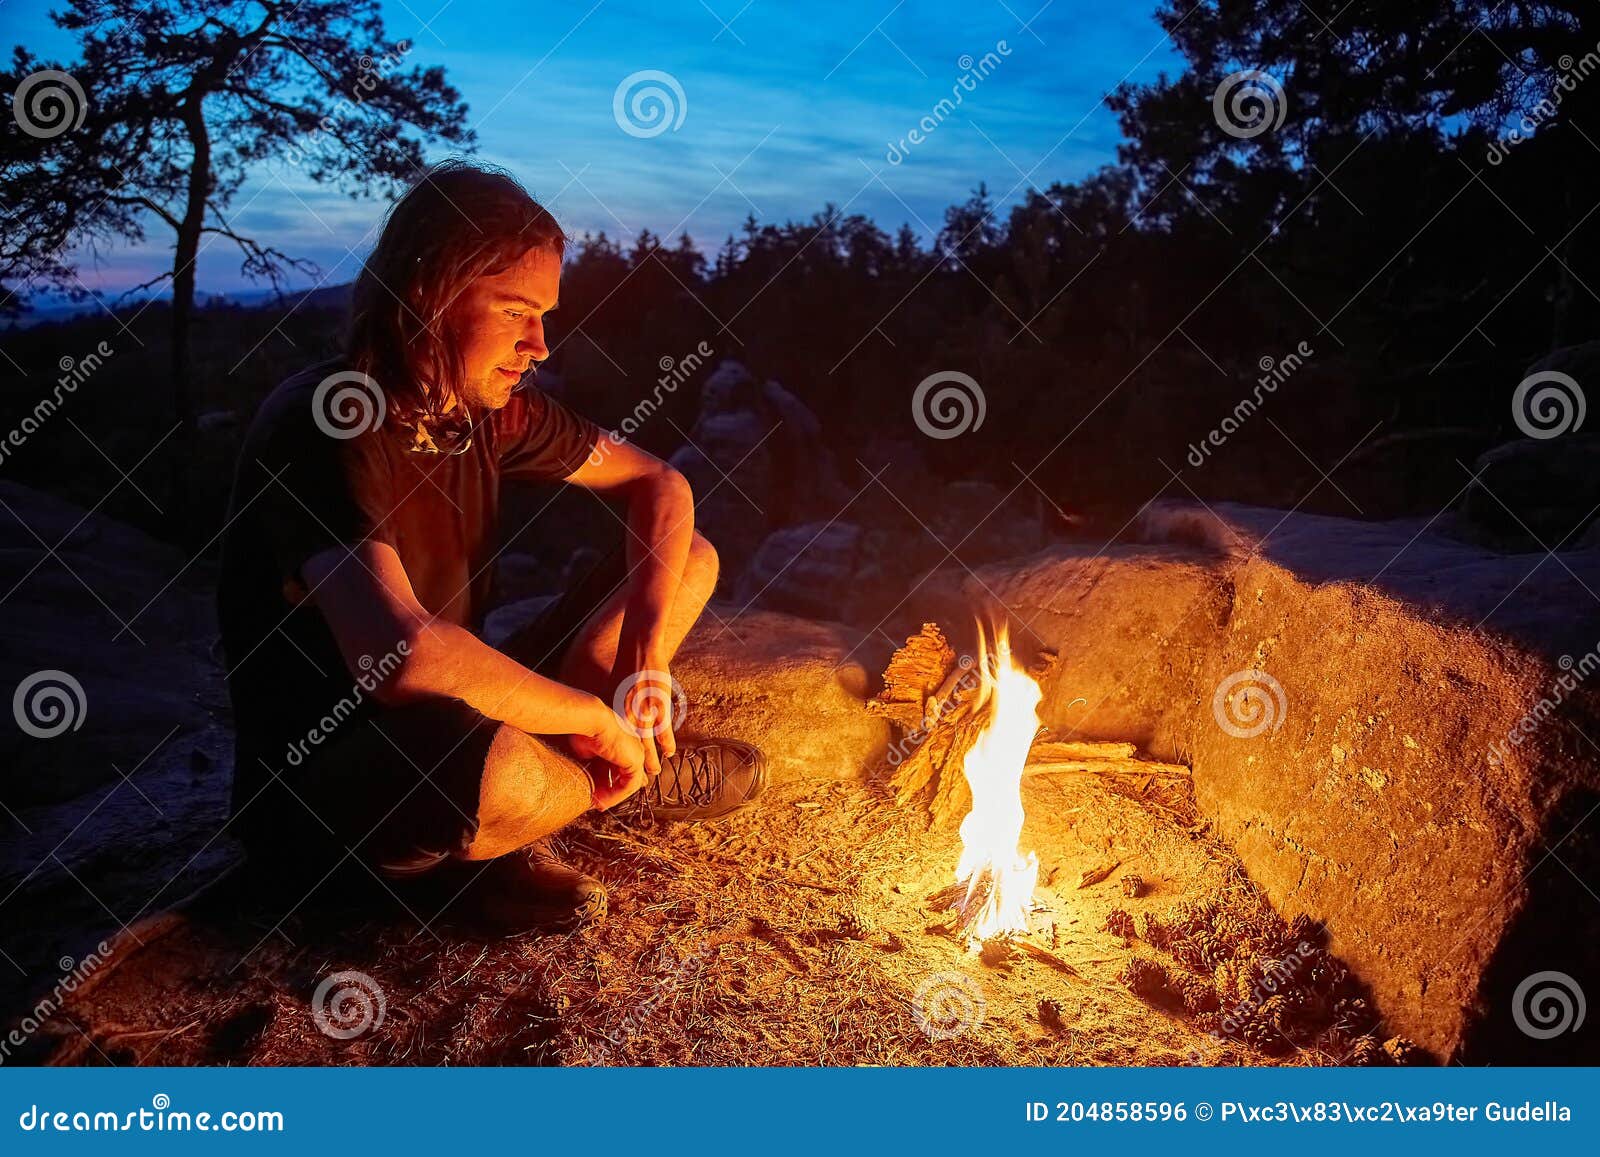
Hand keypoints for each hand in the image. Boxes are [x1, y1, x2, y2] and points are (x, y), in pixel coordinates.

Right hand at [568, 704, 647, 810]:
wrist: (592, 721)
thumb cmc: (586, 729)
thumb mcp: (587, 750)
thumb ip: (592, 762)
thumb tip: (589, 774)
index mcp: (622, 743)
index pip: (618, 767)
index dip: (606, 781)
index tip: (595, 791)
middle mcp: (632, 748)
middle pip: (623, 777)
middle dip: (610, 791)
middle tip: (597, 802)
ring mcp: (636, 754)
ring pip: (628, 783)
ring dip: (612, 796)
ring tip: (598, 804)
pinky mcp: (636, 761)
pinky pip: (629, 786)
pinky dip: (616, 796)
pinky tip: (603, 801)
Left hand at [613, 646, 678, 778]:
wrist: (638, 650)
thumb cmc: (625, 669)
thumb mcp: (612, 692)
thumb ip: (613, 710)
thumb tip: (609, 725)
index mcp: (614, 713)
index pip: (615, 743)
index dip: (616, 760)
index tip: (617, 774)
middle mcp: (627, 716)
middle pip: (630, 749)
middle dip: (633, 766)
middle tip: (637, 782)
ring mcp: (644, 712)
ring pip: (647, 744)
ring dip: (651, 760)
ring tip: (654, 773)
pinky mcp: (659, 706)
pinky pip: (664, 731)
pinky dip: (666, 743)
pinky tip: (669, 753)